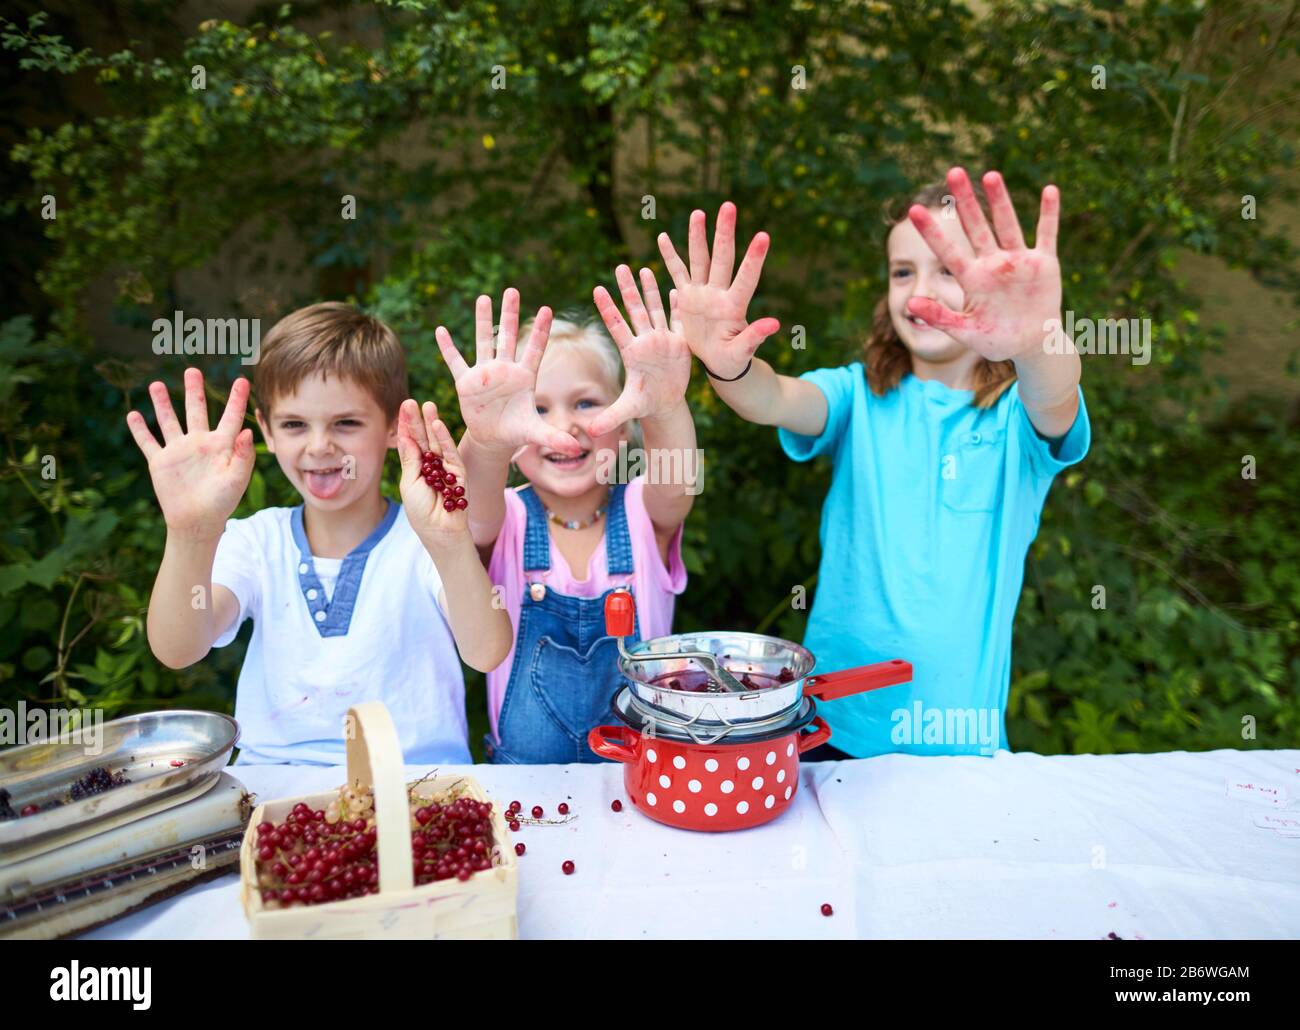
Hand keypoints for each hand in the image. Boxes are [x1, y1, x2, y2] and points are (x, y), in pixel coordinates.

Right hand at [125, 368, 255, 538]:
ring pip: (169, 421)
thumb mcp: (236, 479)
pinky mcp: (160, 462)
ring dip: (162, 403)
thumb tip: (247, 431)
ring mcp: (179, 451)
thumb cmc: (222, 502)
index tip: (241, 379)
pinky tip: (132, 415)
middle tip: (192, 370)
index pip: (230, 417)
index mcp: (221, 445)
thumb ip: (244, 456)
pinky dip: (139, 429)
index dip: (236, 399)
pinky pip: (148, 442)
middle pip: (195, 410)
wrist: (197, 521)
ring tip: (156, 384)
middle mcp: (199, 443)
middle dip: (193, 391)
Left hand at [395, 399, 469, 547]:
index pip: (411, 442)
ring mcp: (445, 467)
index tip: (402, 408)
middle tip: (411, 402)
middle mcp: (431, 464)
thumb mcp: (409, 484)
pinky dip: (445, 438)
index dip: (406, 426)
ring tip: (427, 405)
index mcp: (416, 467)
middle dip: (417, 420)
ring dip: (431, 423)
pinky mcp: (458, 472)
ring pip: (437, 441)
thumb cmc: (421, 512)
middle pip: (423, 437)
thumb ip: (410, 461)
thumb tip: (407, 437)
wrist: (440, 531)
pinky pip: (450, 452)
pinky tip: (437, 425)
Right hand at [434, 290, 581, 457]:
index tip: (547, 309)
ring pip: (483, 341)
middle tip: (512, 290)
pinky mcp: (466, 383)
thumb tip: (575, 449)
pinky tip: (441, 330)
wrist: (493, 438)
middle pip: (508, 336)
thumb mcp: (536, 434)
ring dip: (483, 321)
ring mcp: (485, 373)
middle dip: (510, 314)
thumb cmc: (517, 431)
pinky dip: (448, 348)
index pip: (534, 349)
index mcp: (525, 377)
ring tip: (484, 297)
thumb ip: (554, 437)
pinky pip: (456, 362)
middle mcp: (505, 369)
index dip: (540, 331)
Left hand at [588, 265, 691, 434]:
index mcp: (632, 352)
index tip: (597, 289)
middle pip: (635, 310)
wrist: (666, 404)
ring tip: (644, 269)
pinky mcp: (678, 344)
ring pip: (655, 309)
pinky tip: (676, 288)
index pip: (616, 326)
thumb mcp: (627, 411)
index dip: (608, 308)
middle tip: (620, 266)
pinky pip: (678, 321)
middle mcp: (645, 341)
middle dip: (628, 288)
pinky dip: (677, 306)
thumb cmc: (645, 404)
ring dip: (650, 290)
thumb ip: (610, 418)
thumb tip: (590, 433)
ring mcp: (662, 340)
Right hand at [656, 201, 780, 378]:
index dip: (754, 258)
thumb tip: (776, 324)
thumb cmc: (734, 359)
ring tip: (698, 213)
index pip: (746, 278)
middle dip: (724, 233)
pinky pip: (677, 272)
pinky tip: (663, 237)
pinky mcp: (687, 297)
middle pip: (722, 258)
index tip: (763, 236)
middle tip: (728, 206)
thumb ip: (755, 337)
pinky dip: (670, 256)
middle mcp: (719, 293)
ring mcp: (703, 293)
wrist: (719, 361)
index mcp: (734, 306)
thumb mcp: (742, 351)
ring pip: (700, 259)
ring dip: (698, 237)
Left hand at [906, 167, 1061, 362]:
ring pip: (1007, 224)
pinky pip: (1046, 235)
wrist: (1031, 345)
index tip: (913, 210)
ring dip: (1000, 201)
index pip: (947, 250)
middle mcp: (992, 263)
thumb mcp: (964, 331)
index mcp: (972, 279)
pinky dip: (1049, 214)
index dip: (932, 232)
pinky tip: (1049, 191)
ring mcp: (1018, 261)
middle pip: (976, 227)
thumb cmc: (995, 339)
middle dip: (966, 202)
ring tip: (990, 175)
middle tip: (953, 172)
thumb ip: (939, 317)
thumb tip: (910, 303)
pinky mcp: (1044, 263)